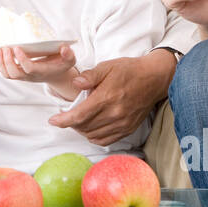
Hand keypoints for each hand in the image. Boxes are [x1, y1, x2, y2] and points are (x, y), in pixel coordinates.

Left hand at [0, 44, 77, 95]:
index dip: (22, 60)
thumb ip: (68, 55)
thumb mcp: (69, 60)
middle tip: (6, 48)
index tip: (17, 47)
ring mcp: (22, 76)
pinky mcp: (17, 73)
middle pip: (14, 74)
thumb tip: (64, 48)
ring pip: (7, 74)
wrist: (54, 74)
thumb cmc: (60, 65)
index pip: (29, 69)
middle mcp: (30, 76)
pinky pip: (4, 72)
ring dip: (0, 62)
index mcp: (41, 71)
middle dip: (7, 61)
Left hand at [48, 51, 172, 145]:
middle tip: (67, 114)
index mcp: (107, 97)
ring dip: (81, 130)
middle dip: (71, 123)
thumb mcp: (108, 66)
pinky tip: (91, 127)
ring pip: (93, 135)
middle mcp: (115, 114)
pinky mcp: (128, 129)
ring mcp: (122, 124)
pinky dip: (94, 136)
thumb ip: (90, 76)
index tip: (53, 120)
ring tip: (79, 120)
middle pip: (84, 127)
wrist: (154, 79)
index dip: (63, 120)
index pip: (80, 115)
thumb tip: (75, 83)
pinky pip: (106, 140)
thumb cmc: (130, 70)